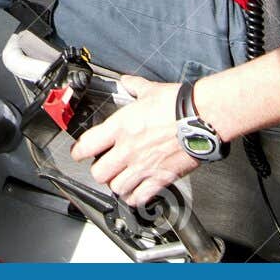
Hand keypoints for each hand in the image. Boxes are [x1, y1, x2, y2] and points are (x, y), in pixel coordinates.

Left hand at [68, 75, 196, 206]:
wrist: (201, 118)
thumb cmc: (177, 105)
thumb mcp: (150, 90)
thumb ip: (135, 87)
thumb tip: (128, 82)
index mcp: (120, 127)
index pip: (86, 145)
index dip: (79, 152)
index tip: (79, 153)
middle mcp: (127, 150)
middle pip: (98, 173)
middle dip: (99, 171)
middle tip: (104, 167)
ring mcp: (142, 167)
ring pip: (116, 188)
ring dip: (117, 185)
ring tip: (121, 180)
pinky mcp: (160, 178)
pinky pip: (140, 197)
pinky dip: (136, 197)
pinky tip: (137, 192)